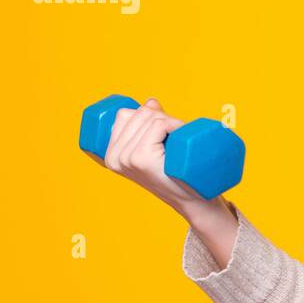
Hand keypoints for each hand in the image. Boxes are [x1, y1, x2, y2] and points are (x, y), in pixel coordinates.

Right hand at [101, 97, 208, 214]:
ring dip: (172, 122)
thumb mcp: (154, 150)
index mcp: (111, 155)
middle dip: (162, 117)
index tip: (163, 131)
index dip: (149, 114)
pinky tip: (180, 139)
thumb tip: (150, 101)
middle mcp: (114, 157)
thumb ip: (146, 128)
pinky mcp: (141, 158)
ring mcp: (127, 158)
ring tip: (178, 143)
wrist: (192, 202)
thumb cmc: (177, 175)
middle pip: (139, 112)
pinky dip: (175, 124)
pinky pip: (159, 124)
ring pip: (151, 116)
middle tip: (174, 139)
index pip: (124, 114)